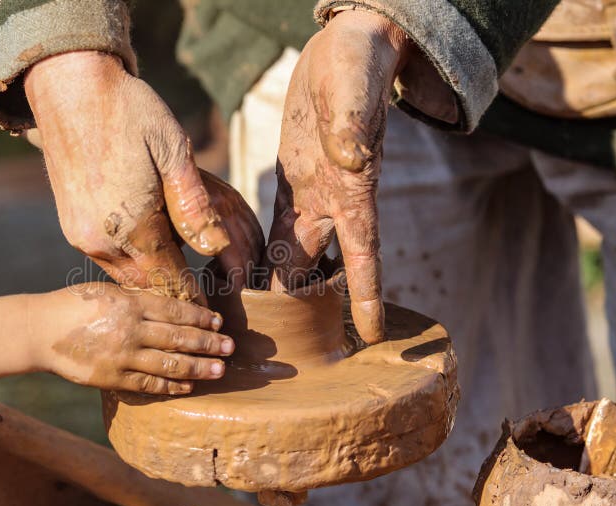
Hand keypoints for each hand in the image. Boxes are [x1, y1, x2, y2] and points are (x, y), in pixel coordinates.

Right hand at [25, 51, 256, 301]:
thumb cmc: (128, 112)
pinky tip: (147, 245)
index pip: (171, 282)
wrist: (68, 85)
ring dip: (150, 276)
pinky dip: (129, 260)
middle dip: (173, 292)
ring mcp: (81, 234)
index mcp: (132, 226)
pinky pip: (107, 257)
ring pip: (125, 274)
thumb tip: (218, 249)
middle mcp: (101, 240)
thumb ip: (195, 206)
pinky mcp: (71, 224)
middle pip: (147, 285)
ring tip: (177, 272)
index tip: (212, 313)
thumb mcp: (173, 152)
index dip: (194, 299)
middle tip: (200, 297)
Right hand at [30, 283, 233, 394]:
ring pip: (169, 365)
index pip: (175, 311)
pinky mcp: (111, 378)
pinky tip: (188, 386)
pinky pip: (148, 385)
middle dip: (208, 343)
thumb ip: (138, 300)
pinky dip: (171, 387)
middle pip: (179, 338)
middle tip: (230, 347)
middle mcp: (130, 329)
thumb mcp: (108, 291)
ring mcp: (121, 356)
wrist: (38, 330)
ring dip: (198, 368)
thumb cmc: (73, 304)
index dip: (200, 317)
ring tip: (219, 370)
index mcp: (130, 303)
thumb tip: (172, 307)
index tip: (218, 322)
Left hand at [266, 9, 410, 343]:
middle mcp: (334, 201)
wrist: (348, 50)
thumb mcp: (354, 91)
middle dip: (307, 306)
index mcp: (354, 189)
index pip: (364, 252)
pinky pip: (274, 225)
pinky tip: (241, 272)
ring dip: (277, 284)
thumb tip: (352, 159)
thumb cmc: (358, 67)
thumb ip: (351, 126)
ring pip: (293, 252)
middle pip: (319, 266)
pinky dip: (261, 250)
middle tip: (285, 345)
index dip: (367, 295)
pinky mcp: (293, 180)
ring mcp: (312, 193)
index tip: (374, 335)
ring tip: (251, 319)